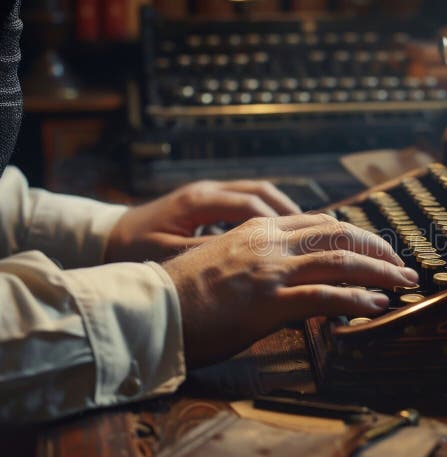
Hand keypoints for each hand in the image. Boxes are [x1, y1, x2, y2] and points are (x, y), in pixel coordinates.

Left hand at [105, 179, 300, 262]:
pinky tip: (279, 236)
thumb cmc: (133, 253)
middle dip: (293, 213)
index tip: (308, 241)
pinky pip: (245, 201)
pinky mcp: (204, 201)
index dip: (283, 222)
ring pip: (256, 194)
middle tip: (320, 234)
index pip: (252, 205)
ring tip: (308, 233)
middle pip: (261, 192)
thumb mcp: (170, 259)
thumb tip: (250, 273)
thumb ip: (209, 260)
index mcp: (199, 202)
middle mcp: (207, 191)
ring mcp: (206, 193)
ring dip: (283, 212)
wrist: (104, 239)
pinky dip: (266, 215)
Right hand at [160, 214, 417, 367]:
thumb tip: (287, 274)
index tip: (375, 247)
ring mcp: (271, 270)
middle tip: (401, 263)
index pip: (320, 221)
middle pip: (339, 233)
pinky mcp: (269, 301)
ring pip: (341, 260)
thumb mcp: (225, 261)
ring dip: (380, 271)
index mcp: (258, 229)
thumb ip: (259, 259)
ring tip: (404, 283)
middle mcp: (269, 242)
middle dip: (377, 247)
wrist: (149, 308)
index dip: (355, 233)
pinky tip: (377, 306)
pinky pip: (327, 297)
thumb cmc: (183, 292)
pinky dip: (358, 300)